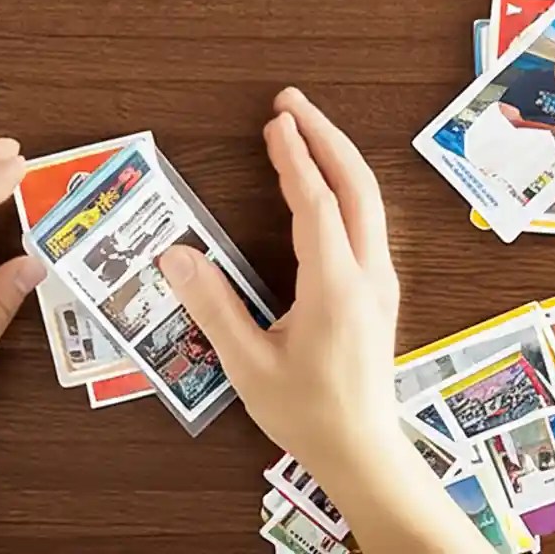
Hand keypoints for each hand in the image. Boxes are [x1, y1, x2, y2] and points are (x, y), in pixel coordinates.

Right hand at [158, 88, 400, 476]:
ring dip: (337, 156)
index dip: (295, 159)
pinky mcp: (378, 290)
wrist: (363, 451)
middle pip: (358, 185)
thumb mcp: (248, 365)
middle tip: (290, 102)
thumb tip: (175, 256)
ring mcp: (380, 281)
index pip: (317, 205)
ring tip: (303, 127)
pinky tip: (323, 180)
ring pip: (368, 199)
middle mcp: (368, 276)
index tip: (274, 122)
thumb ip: (212, 307)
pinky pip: (368, 218)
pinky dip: (344, 184)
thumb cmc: (307, 414)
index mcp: (337, 289)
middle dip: (325, 136)